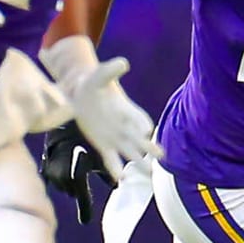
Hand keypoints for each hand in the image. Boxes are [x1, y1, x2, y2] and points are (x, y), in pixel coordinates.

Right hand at [41, 122, 113, 223]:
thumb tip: (117, 185)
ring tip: (73, 167)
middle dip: (77, 187)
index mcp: (78, 178)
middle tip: (81, 176)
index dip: (85, 212)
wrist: (67, 122)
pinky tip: (59, 171)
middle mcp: (63, 178)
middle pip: (72, 191)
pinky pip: (50, 178)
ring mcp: (52, 173)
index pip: (83, 201)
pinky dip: (56, 176)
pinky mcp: (44, 166)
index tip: (85, 221)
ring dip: (67, 181)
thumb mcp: (101, 157)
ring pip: (62, 185)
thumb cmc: (89, 140)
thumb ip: (108, 174)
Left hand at [64, 56, 160, 179]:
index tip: (146, 130)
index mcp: (127, 109)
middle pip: (140, 138)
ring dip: (139, 162)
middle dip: (150, 147)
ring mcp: (115, 137)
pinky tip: (121, 179)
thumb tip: (123, 63)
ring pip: (130, 152)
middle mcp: (125, 125)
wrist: (82, 95)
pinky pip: (111, 159)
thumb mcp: (100, 75)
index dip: (141, 123)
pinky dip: (116, 168)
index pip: (138, 118)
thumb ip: (111, 71)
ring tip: (150, 174)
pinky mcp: (104, 145)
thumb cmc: (93, 83)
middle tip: (161, 157)